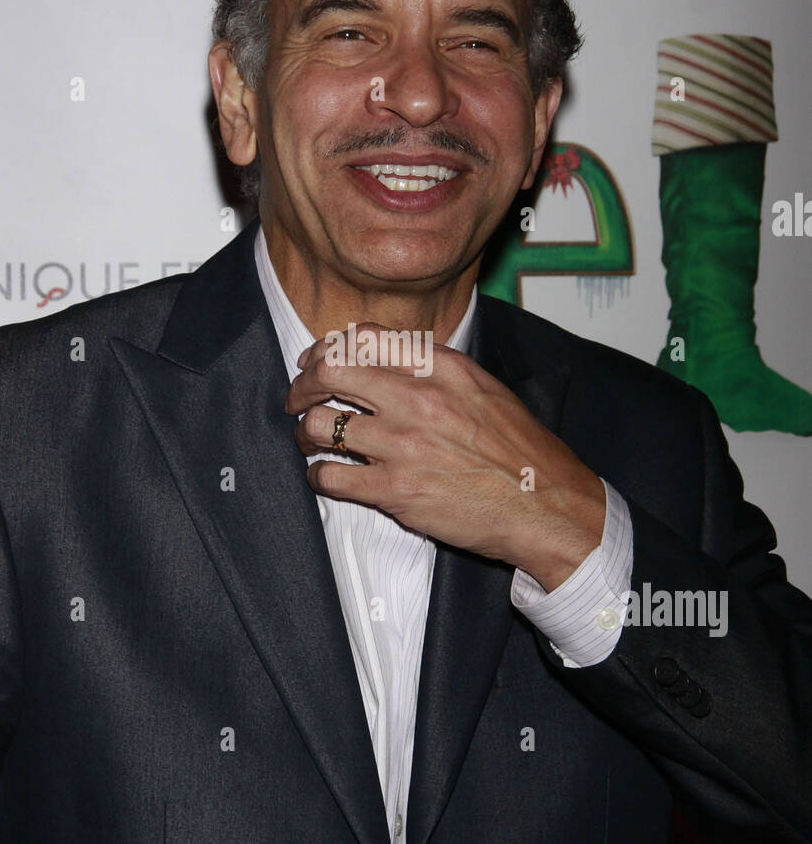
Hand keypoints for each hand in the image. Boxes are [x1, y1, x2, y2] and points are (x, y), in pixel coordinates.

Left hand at [285, 322, 604, 591]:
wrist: (546, 505)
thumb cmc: (521, 451)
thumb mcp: (484, 388)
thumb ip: (435, 368)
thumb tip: (384, 357)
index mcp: (443, 368)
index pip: (362, 338)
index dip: (326, 347)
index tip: (315, 360)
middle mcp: (420, 399)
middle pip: (330, 371)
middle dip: (302, 384)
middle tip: (297, 397)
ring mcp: (404, 446)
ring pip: (319, 425)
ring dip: (304, 432)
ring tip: (309, 440)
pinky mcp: (396, 491)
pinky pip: (329, 476)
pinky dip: (317, 476)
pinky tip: (325, 477)